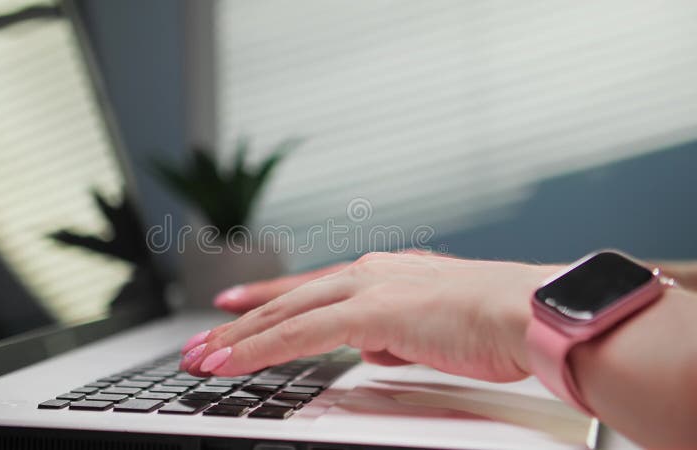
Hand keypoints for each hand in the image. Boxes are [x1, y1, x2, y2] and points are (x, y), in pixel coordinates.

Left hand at [180, 251, 557, 381]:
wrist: (531, 313)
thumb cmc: (495, 322)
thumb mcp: (432, 329)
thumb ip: (394, 336)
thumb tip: (372, 350)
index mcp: (384, 274)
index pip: (312, 290)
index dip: (268, 301)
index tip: (235, 310)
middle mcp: (370, 273)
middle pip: (288, 301)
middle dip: (240, 323)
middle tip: (201, 341)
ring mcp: (369, 288)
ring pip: (285, 315)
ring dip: (239, 338)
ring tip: (201, 356)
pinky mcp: (373, 311)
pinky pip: (302, 334)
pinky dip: (262, 349)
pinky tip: (233, 361)